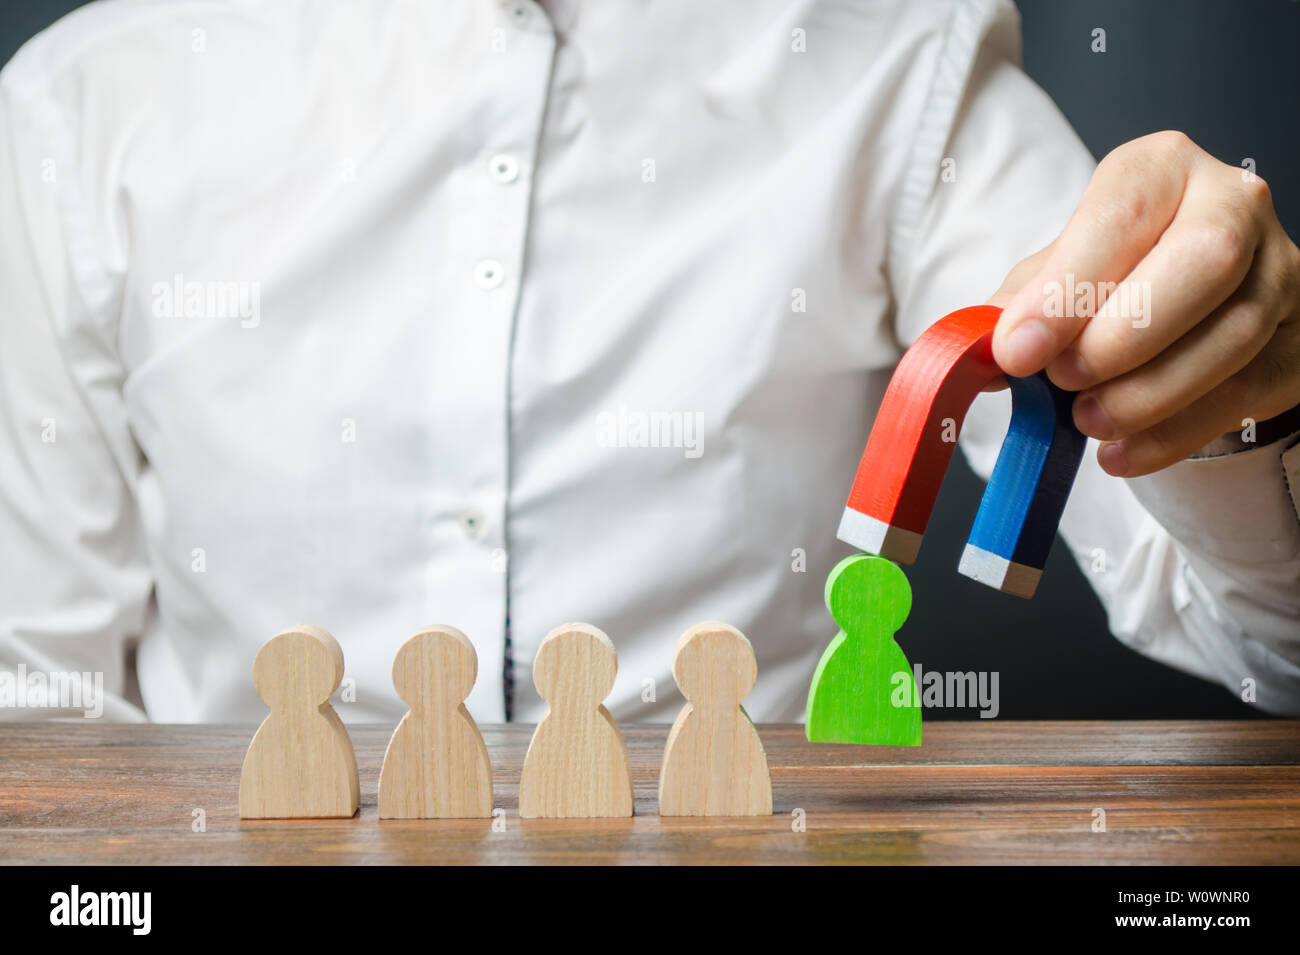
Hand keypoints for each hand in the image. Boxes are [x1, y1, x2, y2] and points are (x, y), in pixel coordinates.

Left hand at [987, 130, 1299, 477]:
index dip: (1067, 288)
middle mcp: (1233, 205)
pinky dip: (1174, 434)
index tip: (1016, 351)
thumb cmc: (1108, 278)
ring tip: (1088, 420)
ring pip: (1234, 334)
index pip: (1121, 216)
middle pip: (1205, 260)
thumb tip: (976, 350)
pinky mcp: (1298, 339)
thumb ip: (1019, 304)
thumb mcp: (1054, 274)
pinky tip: (1120, 453)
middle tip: (1064, 380)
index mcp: (1160, 170)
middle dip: (1125, 334)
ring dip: (1149, 393)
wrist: (1179, 307)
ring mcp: (1280, 271)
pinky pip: (1246, 393)